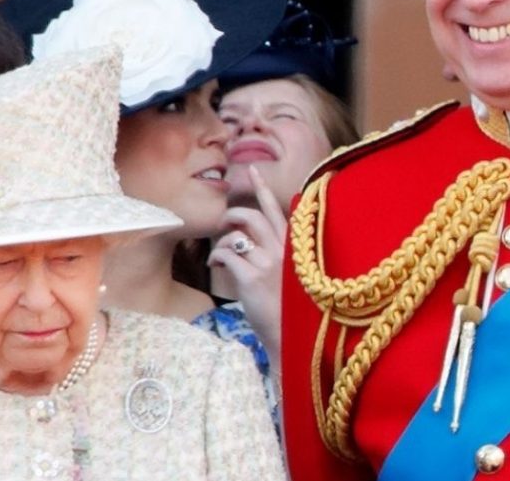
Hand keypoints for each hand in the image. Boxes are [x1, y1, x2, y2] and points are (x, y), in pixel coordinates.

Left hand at [208, 165, 285, 362]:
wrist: (293, 340)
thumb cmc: (292, 311)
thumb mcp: (292, 277)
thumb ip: (280, 255)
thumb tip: (257, 241)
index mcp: (294, 248)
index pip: (277, 210)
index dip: (263, 188)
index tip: (252, 170)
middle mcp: (283, 250)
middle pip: (252, 215)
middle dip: (232, 214)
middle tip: (224, 224)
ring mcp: (267, 263)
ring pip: (236, 234)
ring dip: (222, 239)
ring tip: (218, 254)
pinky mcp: (250, 277)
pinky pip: (225, 254)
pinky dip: (215, 257)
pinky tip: (215, 267)